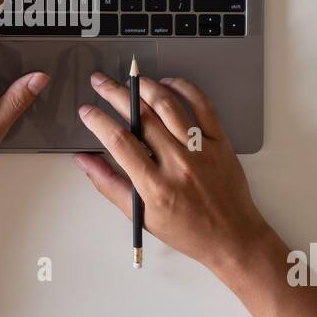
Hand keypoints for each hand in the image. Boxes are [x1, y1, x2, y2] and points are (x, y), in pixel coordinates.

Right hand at [73, 73, 267, 275]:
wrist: (231, 236)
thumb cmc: (186, 229)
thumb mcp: (140, 215)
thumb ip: (109, 184)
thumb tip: (84, 160)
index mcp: (155, 186)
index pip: (119, 142)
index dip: (98, 120)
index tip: (86, 110)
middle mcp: (178, 164)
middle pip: (142, 117)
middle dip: (115, 93)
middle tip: (100, 81)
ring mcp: (202, 150)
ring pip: (169, 105)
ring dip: (146, 86)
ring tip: (130, 80)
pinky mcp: (220, 142)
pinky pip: (202, 105)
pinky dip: (184, 88)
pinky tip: (167, 84)